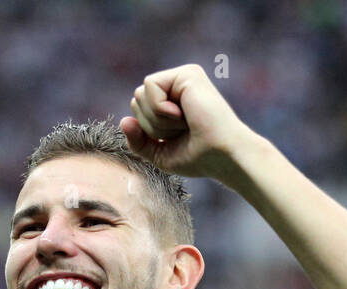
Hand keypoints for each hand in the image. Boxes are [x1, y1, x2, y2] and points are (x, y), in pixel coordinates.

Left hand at [119, 64, 253, 181]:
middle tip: (181, 131)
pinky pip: (150, 87)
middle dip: (151, 125)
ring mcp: (183, 77)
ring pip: (140, 94)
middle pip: (136, 100)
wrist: (222, 156)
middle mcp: (178, 85)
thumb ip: (138, 141)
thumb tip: (123, 121)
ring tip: (184, 123)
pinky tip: (183, 114)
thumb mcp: (159, 154)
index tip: (175, 138)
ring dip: (157, 120)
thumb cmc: (198, 157)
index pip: (138, 108)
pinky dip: (160, 109)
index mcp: (173, 100)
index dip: (147, 130)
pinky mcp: (187, 73)